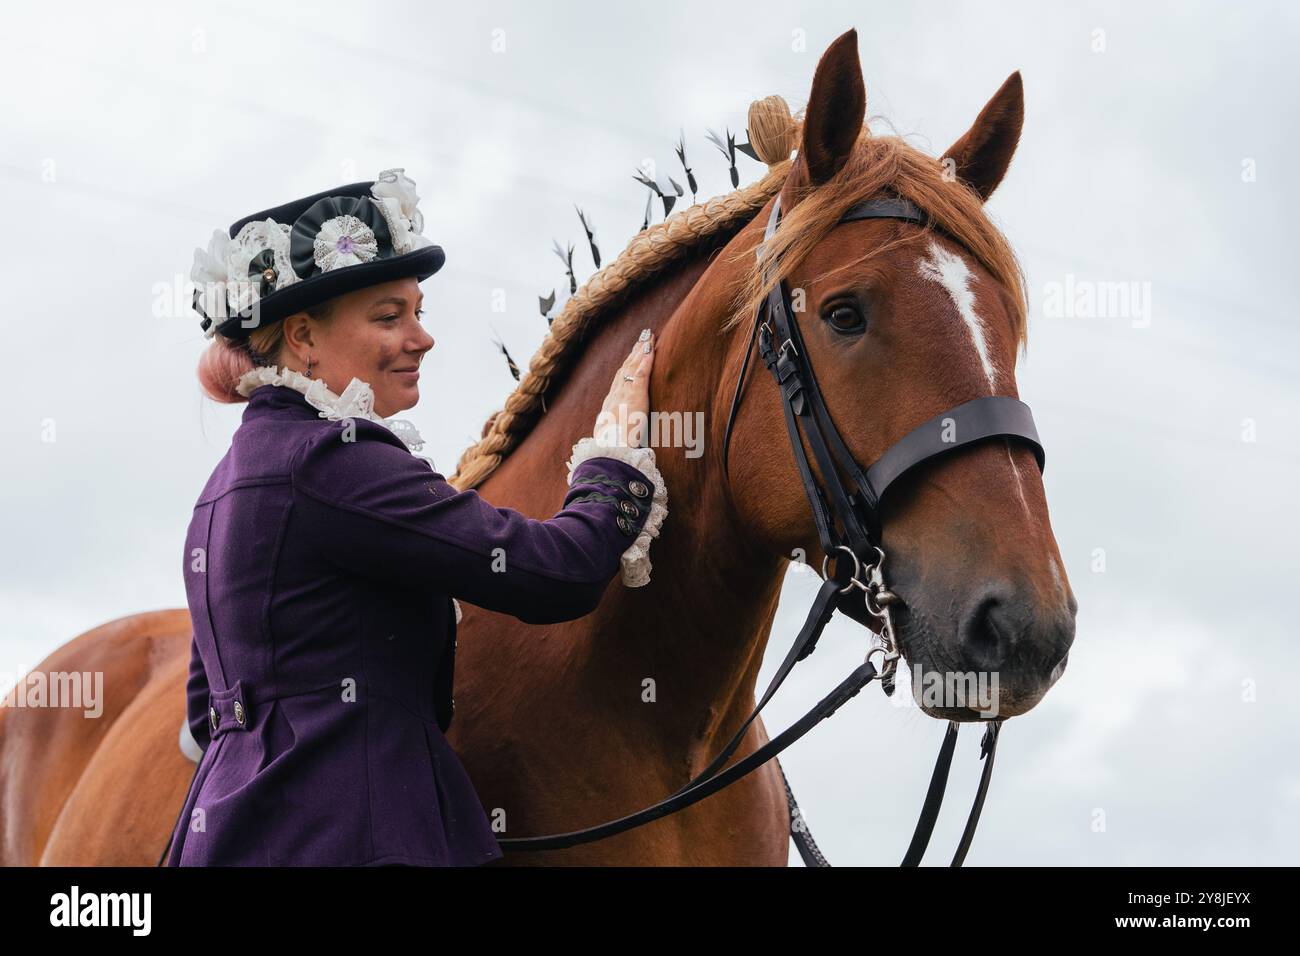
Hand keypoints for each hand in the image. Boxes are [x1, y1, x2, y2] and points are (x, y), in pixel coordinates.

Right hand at [592, 329, 654, 446]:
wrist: (609, 449)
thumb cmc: (611, 447)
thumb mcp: (610, 436)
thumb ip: (614, 429)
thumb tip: (613, 432)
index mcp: (610, 404)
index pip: (619, 380)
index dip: (626, 365)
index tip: (631, 354)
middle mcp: (616, 395)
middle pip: (625, 368)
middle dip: (634, 353)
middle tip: (642, 338)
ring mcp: (625, 394)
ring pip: (633, 367)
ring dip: (641, 351)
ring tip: (649, 338)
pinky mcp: (635, 395)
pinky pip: (642, 374)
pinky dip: (646, 361)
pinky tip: (651, 350)